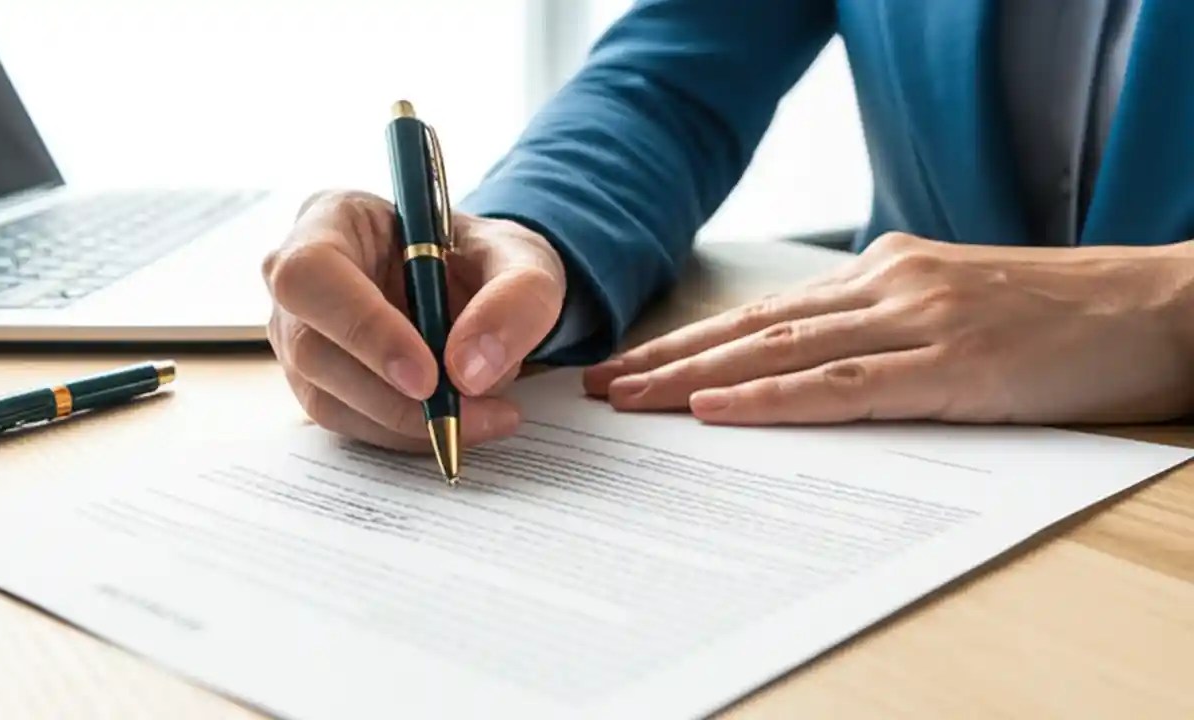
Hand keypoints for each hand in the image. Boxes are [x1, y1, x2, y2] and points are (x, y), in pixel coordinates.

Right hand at [264, 191, 565, 450]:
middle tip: (462, 413)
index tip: (426, 376)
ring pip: (328, 398)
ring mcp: (301, 337)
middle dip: (390, 394)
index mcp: (333, 219)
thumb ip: (514, 299)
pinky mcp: (320, 384)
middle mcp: (301, 280)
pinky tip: (462, 423)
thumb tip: (470, 370)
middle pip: (311, 347)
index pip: (311, 273)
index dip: (362, 328)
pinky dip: (407, 435)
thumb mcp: (523, 260)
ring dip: (406, 424)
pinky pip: (350, 424)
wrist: (481, 290)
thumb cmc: (485, 260)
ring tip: (485, 416)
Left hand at [584, 233, 1193, 423]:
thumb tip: (807, 363)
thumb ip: (884, 327)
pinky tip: (717, 411)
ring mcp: (920, 321)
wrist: (1161, 306)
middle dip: (668, 361)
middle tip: (601, 389)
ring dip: (695, 379)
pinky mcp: (956, 367)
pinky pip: (845, 384)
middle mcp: (888, 287)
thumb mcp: (954, 307)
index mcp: (884, 273)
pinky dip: (774, 398)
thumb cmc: (1059, 317)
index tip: (632, 367)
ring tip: (631, 403)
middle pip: (752, 328)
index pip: (763, 313)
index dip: (689, 342)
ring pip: (781, 351)